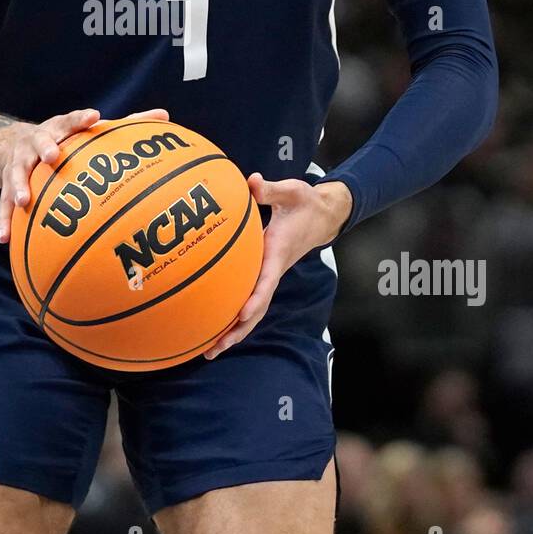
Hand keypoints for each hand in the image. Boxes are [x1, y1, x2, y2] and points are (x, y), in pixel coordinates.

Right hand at [0, 107, 169, 242]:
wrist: (13, 144)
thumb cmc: (65, 139)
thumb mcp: (87, 130)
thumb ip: (125, 124)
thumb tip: (165, 115)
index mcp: (60, 129)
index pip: (71, 120)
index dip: (81, 119)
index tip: (94, 117)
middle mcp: (36, 143)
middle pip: (40, 143)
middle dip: (46, 148)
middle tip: (53, 157)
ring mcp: (19, 164)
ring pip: (16, 174)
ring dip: (18, 186)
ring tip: (24, 201)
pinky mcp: (5, 184)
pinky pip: (2, 204)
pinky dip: (4, 220)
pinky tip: (6, 238)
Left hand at [203, 175, 351, 358]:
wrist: (323, 215)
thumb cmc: (304, 202)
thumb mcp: (292, 191)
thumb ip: (271, 189)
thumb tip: (252, 182)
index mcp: (278, 253)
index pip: (267, 280)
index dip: (255, 299)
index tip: (240, 315)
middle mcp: (274, 270)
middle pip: (256, 308)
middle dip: (237, 330)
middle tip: (214, 348)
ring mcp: (269, 275)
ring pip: (252, 311)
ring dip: (233, 331)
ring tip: (209, 351)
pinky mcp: (264, 274)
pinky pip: (248, 301)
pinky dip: (234, 317)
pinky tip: (214, 327)